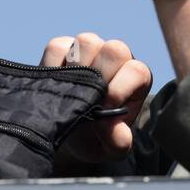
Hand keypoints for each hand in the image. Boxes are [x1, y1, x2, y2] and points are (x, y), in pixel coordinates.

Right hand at [41, 32, 151, 163]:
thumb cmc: (96, 138)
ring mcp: (89, 51)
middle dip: (99, 75)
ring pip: (87, 41)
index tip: (105, 108)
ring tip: (71, 92)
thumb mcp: (109, 148)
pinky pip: (58, 45)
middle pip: (114, 49)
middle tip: (87, 98)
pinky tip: (55, 84)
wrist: (69, 135)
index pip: (136, 70)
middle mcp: (116, 60)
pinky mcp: (62, 50)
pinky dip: (53, 64)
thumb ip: (118, 142)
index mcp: (135, 80)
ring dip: (77, 67)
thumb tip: (116, 132)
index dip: (120, 88)